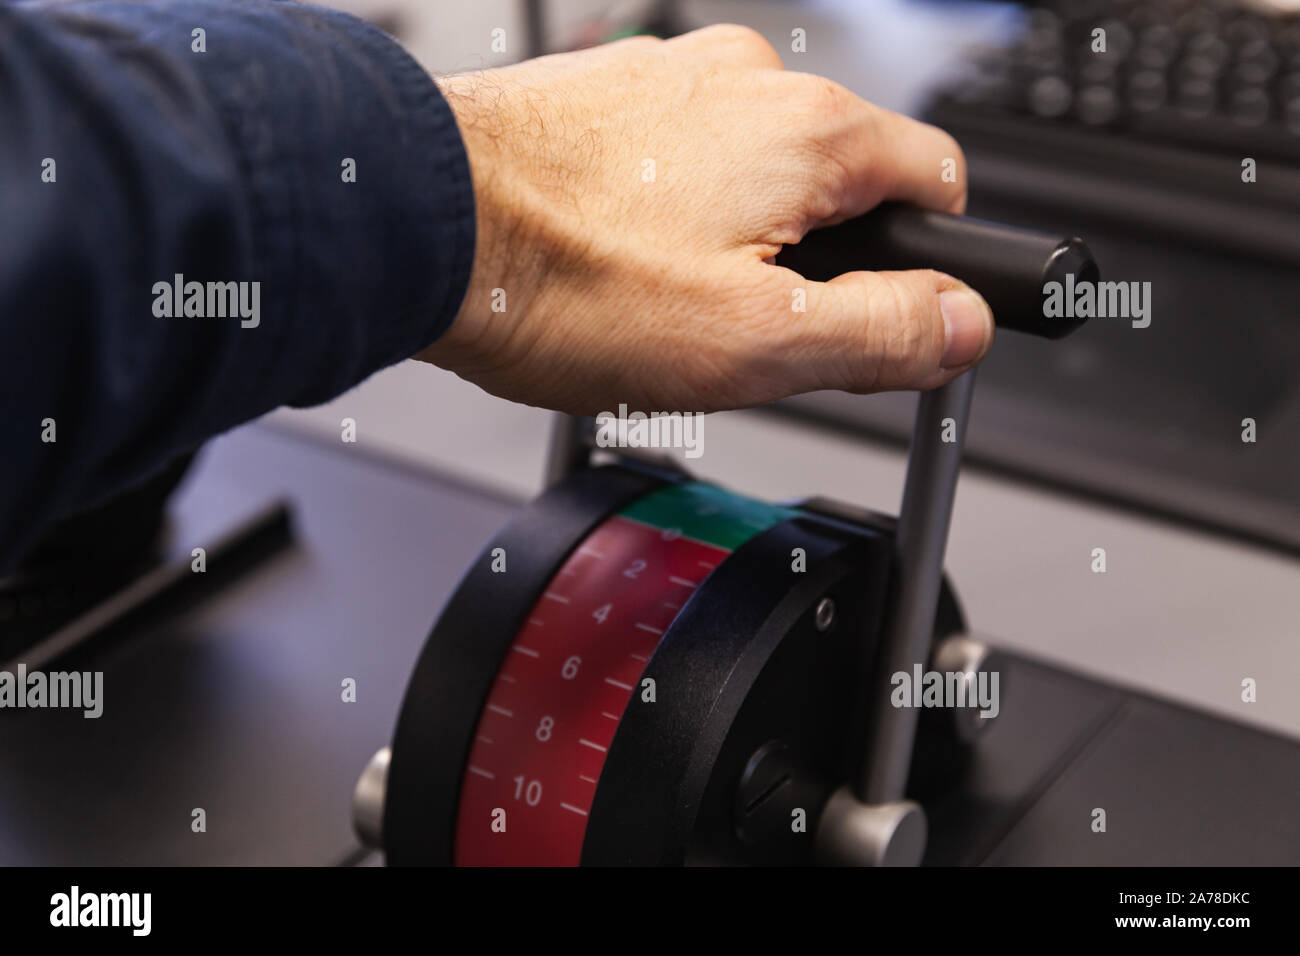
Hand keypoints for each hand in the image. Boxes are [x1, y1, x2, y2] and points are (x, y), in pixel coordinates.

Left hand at [418, 25, 993, 414]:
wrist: (414, 221)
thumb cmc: (563, 277)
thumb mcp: (754, 343)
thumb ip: (881, 333)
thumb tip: (960, 325)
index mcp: (809, 132)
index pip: (940, 180)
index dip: (933, 262)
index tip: (901, 313)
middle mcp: (746, 82)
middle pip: (843, 182)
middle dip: (822, 264)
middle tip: (753, 335)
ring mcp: (672, 80)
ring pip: (756, 173)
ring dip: (741, 241)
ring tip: (665, 306)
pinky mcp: (608, 99)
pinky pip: (681, 159)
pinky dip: (673, 214)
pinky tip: (621, 265)